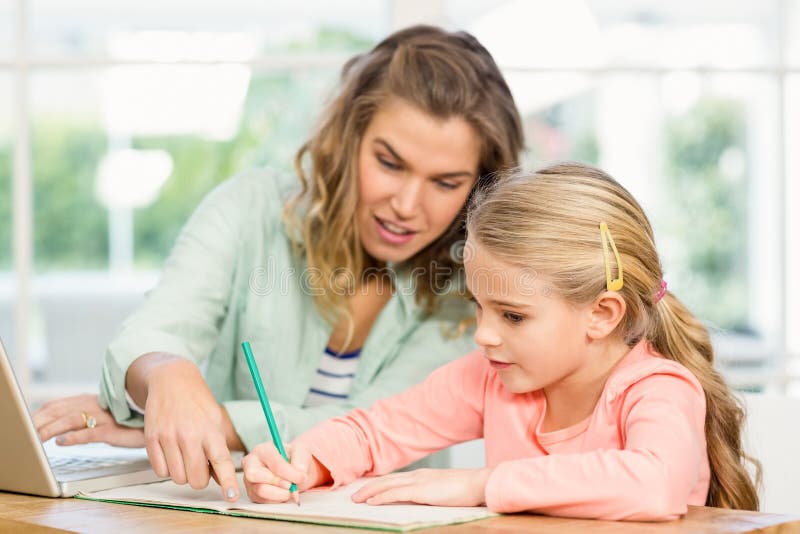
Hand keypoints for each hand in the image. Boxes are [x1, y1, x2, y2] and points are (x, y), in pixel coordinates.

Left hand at [32, 393, 145, 447]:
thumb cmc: (126, 421)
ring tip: (37, 439)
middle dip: (40, 421)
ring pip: (72, 420)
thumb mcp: (102, 417)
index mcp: (89, 401)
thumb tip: (58, 432)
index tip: (27, 423)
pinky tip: (63, 442)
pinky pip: (90, 432)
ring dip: (52, 429)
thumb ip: (82, 418)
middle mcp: (94, 406)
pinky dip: (74, 437)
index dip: (40, 413)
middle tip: (26, 432)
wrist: (154, 422)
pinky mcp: (113, 430)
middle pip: (60, 410)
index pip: (57, 404)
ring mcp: (104, 417)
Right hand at [131, 355, 241, 501]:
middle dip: (200, 478)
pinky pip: (160, 471)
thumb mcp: (215, 419)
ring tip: (185, 457)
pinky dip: (167, 468)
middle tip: (200, 466)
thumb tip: (218, 477)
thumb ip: (216, 447)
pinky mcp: (151, 438)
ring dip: (183, 474)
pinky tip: (172, 454)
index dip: (228, 482)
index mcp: (210, 429)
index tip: (232, 496)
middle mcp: (189, 434)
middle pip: (196, 478)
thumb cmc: (197, 401)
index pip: (221, 461)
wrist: (171, 379)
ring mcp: (168, 437)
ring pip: (177, 478)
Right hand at [242, 441, 328, 502]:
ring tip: (290, 490)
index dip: (290, 473)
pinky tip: (284, 494)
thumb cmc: (292, 457)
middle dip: (277, 483)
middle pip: (255, 475)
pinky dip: (277, 500)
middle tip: (291, 486)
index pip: (275, 463)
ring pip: (260, 491)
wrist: (291, 468)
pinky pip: (263, 501)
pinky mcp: (252, 494)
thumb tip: (300, 471)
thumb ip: (301, 457)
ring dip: (280, 494)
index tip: (302, 477)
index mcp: (262, 450)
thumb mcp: (301, 450)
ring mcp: (249, 480)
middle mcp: (251, 464)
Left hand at [352, 467, 493, 506]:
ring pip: (387, 486)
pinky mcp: (421, 491)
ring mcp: (419, 482)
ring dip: (369, 492)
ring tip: (356, 499)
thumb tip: (424, 500)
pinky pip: (395, 494)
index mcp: (423, 476)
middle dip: (369, 487)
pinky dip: (381, 497)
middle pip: (387, 480)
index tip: (367, 489)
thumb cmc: (467, 489)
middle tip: (355, 495)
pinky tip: (371, 502)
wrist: (479, 483)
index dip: (380, 484)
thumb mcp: (444, 490)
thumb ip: (432, 493)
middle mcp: (418, 476)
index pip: (396, 479)